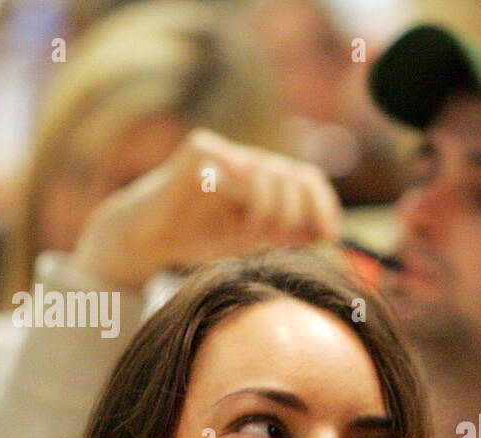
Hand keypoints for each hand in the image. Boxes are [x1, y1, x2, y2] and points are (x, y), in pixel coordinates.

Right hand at [70, 128, 342, 288]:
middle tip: (280, 241)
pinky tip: (236, 205)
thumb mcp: (252, 244)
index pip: (309, 181)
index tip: (332, 237)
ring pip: (268, 170)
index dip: (325, 206)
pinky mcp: (197, 151)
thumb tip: (326, 235)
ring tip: (252, 236)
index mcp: (268, 182)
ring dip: (269, 209)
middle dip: (296, 213)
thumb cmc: (199, 240)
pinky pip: (228, 156)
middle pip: (295, 175)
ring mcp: (226, 154)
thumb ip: (287, 236)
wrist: (148, 239)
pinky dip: (238, 179)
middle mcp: (251, 163)